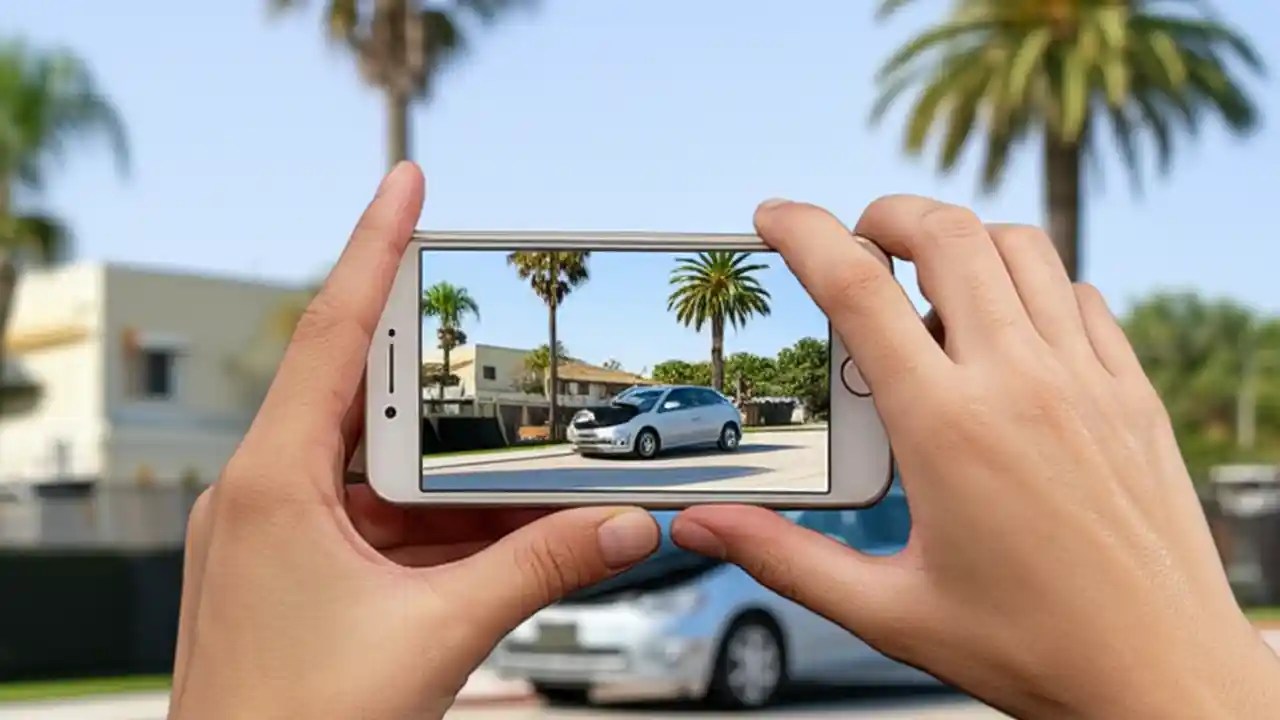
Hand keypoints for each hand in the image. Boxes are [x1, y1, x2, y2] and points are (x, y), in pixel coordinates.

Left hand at [167, 163, 659, 719]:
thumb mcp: (439, 635)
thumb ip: (541, 568)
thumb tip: (626, 526)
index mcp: (275, 486)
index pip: (332, 336)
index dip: (372, 247)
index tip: (406, 180)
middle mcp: (267, 495)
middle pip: (366, 395)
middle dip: (443, 375)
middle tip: (501, 343)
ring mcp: (281, 536)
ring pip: (380, 468)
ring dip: (451, 467)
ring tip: (524, 459)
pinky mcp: (300, 572)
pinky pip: (378, 520)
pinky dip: (438, 519)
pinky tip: (499, 527)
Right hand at [672, 196, 1279, 718]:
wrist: (1164, 679)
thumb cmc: (1029, 649)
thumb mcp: (888, 610)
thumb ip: (784, 558)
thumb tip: (700, 527)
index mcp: (945, 428)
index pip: (857, 290)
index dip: (803, 233)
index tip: (773, 215)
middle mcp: (1019, 383)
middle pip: (946, 233)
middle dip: (888, 214)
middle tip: (859, 240)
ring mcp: (1085, 379)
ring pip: (1020, 246)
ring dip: (963, 239)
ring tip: (929, 280)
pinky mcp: (1132, 393)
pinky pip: (1080, 294)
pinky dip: (1032, 282)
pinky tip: (1010, 327)